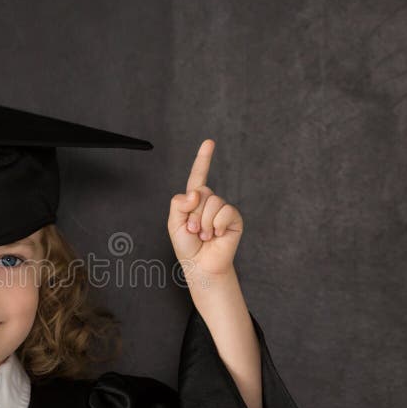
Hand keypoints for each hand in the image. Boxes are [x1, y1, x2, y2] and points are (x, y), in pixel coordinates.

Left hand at [167, 138, 242, 278]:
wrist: (200, 265)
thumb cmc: (187, 246)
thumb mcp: (173, 223)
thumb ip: (179, 204)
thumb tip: (196, 193)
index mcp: (194, 200)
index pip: (198, 175)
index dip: (204, 158)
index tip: (209, 142)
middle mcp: (209, 202)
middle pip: (201, 192)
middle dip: (193, 214)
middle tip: (193, 231)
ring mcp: (222, 209)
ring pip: (212, 203)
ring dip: (204, 223)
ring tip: (204, 235)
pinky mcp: (234, 218)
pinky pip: (225, 212)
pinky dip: (217, 225)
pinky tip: (217, 235)